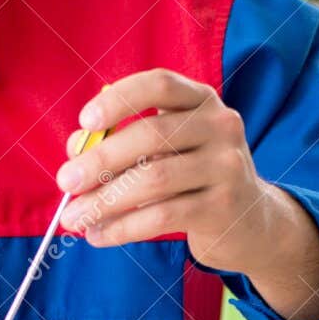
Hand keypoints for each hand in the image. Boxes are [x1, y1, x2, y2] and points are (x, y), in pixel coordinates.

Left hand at [53, 69, 318, 319]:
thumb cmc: (192, 175)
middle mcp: (220, 125)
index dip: (119, 98)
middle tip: (65, 182)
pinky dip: (122, 228)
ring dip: (105, 200)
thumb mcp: (165, 149)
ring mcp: (227, 166)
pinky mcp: (224, 207)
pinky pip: (162, 216)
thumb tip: (74, 148)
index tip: (85, 122)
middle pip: (150, 134)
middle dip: (99, 159)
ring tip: (74, 217)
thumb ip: (120, 141)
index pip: (159, 84)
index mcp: (200, 100)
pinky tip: (98, 235)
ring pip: (153, 179)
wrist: (252, 221)